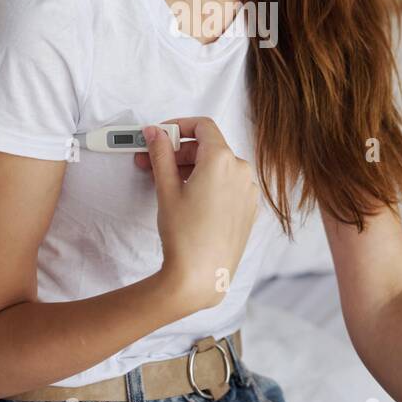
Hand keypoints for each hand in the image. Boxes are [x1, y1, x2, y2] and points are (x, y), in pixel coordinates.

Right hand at [137, 117, 258, 313]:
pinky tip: (189, 199)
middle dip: (179, 152)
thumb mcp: (166, 188)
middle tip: (152, 162)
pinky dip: (208, 183)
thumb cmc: (184, 235)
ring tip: (167, 183)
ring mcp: (248, 190)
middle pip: (209, 147)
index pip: (202, 126)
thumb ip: (161, 153)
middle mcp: (241, 171)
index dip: (179, 126)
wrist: (202, 276)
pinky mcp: (249, 208)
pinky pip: (228, 184)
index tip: (161, 135)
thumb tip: (155, 132)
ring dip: (193, 168)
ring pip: (218, 166)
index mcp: (222, 160)